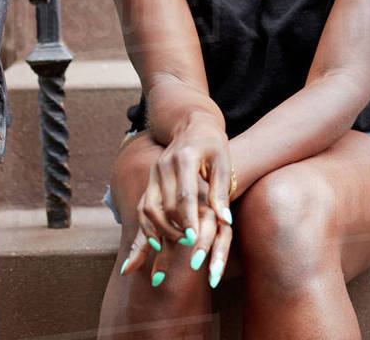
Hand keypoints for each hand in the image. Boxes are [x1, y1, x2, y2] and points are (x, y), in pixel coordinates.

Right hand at [119, 113, 234, 287]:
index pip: (185, 194)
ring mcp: (154, 172)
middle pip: (165, 205)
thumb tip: (226, 221)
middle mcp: (164, 165)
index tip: (195, 239)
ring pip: (149, 208)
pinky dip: (148, 225)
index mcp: (186, 158)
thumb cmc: (214, 145)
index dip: (189, 218)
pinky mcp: (149, 179)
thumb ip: (222, 191)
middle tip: (191, 245)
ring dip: (161, 229)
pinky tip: (159, 239)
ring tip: (179, 241)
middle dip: (176, 228)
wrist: (192, 125)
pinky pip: (143, 206)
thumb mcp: (223, 163)